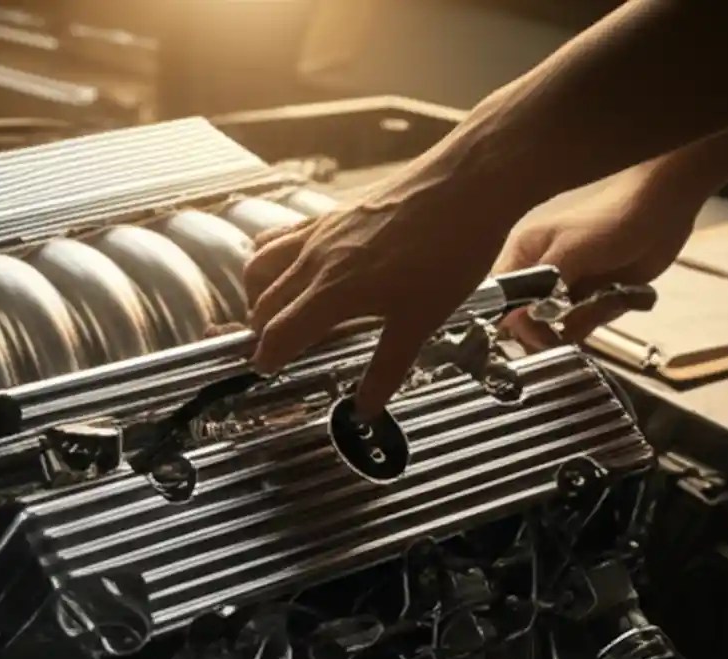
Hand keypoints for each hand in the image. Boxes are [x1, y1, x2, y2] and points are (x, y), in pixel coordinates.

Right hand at [243, 165, 518, 418]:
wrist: (467, 183)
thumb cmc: (448, 252)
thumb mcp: (421, 321)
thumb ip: (387, 367)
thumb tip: (365, 407)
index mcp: (332, 292)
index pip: (279, 332)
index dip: (266, 357)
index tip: (264, 370)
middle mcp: (314, 259)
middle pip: (264, 300)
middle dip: (262, 329)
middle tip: (275, 348)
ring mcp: (320, 230)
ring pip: (262, 263)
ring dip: (260, 291)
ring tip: (278, 308)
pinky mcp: (333, 211)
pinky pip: (284, 235)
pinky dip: (275, 255)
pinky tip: (300, 264)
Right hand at [493, 172, 701, 349]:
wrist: (665, 208)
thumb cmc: (612, 221)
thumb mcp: (571, 250)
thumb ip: (540, 285)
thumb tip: (513, 319)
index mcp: (523, 253)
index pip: (498, 295)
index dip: (508, 317)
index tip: (531, 329)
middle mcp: (539, 272)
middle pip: (526, 317)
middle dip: (549, 326)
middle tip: (576, 322)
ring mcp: (566, 286)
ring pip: (557, 324)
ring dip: (582, 320)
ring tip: (607, 298)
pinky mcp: (592, 296)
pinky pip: (585, 322)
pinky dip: (602, 316)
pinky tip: (621, 296)